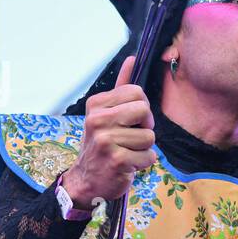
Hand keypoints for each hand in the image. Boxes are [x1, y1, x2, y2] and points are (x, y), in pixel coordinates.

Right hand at [63, 55, 156, 208]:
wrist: (87, 180)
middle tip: (131, 138)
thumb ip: (121, 87)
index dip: (141, 109)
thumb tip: (133, 58)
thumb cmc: (102, 145)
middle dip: (145, 127)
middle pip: (144, 110)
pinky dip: (143, 163)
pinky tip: (128, 165)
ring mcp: (105, 140)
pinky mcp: (117, 160)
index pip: (137, 92)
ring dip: (143, 148)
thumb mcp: (106, 114)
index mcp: (96, 104)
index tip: (131, 121)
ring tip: (127, 152)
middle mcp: (97, 119)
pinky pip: (149, 156)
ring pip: (149, 137)